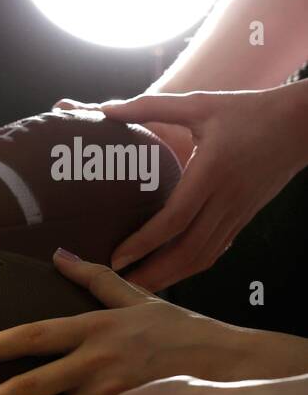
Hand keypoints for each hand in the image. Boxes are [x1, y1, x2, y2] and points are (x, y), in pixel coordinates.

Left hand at [65, 84, 307, 290]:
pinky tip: (168, 274)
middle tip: (116, 287)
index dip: (143, 243)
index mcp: (211, 173)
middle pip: (186, 251)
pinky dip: (190, 268)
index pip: (174, 219)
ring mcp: (238, 213)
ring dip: (169, 278)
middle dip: (152, 274)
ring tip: (136, 289)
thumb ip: (151, 107)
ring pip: (202, 257)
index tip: (115, 258)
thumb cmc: (249, 110)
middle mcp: (226, 200)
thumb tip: (106, 109)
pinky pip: (216, 252)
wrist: (303, 123)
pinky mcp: (244, 219)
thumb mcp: (200, 105)